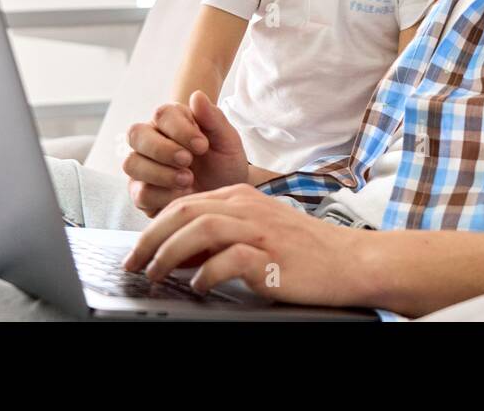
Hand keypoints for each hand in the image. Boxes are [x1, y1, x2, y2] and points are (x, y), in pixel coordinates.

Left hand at [122, 184, 373, 307]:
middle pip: (185, 211)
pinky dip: (206, 273)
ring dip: (169, 253)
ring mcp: (260, 230)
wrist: (350, 261)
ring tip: (155, 274)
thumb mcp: (258, 230)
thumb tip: (178, 253)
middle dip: (151, 238)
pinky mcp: (271, 256)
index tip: (137, 251)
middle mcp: (248, 207)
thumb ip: (221, 234)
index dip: (154, 227)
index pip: (185, 203)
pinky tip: (198, 286)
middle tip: (133, 263)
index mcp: (241, 196)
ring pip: (200, 229)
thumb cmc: (304, 250)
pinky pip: (229, 260)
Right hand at [124, 91, 249, 216]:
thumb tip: (197, 95)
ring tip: (188, 180)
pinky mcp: (141, 194)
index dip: (180, 129)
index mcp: (171, 121)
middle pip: (136, 134)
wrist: (226, 193)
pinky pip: (139, 194)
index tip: (203, 145)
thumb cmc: (224, 161)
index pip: (162, 114)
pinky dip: (162, 196)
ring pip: (131, 164)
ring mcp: (142, 167)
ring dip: (160, 173)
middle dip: (163, 149)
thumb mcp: (227, 140)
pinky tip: (182, 194)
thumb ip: (214, 118)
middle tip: (188, 161)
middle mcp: (150, 140)